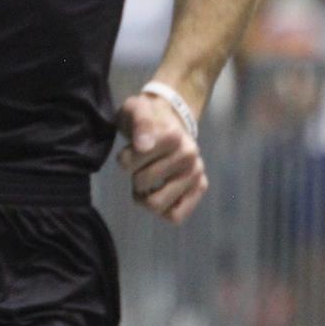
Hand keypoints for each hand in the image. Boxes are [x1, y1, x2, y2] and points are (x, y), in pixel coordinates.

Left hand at [117, 91, 207, 223]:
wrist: (169, 118)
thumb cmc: (147, 117)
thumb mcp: (136, 110)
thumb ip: (139, 123)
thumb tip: (143, 146)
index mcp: (172, 135)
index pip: (129, 164)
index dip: (123, 160)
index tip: (131, 150)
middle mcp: (189, 154)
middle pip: (142, 183)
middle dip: (134, 177)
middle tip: (138, 167)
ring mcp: (196, 173)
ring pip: (157, 204)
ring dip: (144, 197)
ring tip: (145, 183)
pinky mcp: (200, 188)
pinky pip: (176, 215)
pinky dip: (162, 210)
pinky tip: (158, 195)